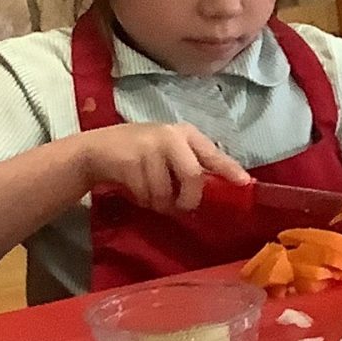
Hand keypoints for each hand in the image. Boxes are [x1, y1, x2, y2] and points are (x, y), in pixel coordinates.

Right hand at [79, 123, 246, 214]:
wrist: (97, 149)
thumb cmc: (139, 152)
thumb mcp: (169, 151)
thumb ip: (193, 164)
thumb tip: (222, 189)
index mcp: (184, 133)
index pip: (212, 153)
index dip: (229, 169)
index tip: (244, 183)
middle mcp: (170, 136)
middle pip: (192, 176)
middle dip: (188, 199)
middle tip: (182, 207)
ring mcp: (149, 147)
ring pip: (167, 191)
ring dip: (161, 203)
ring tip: (152, 196)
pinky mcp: (130, 162)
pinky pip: (147, 194)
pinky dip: (144, 201)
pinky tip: (137, 191)